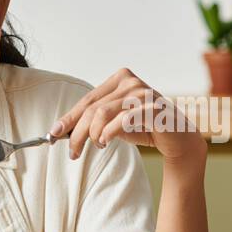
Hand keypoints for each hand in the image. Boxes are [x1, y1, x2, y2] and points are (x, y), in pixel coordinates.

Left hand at [51, 67, 206, 167]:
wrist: (178, 138)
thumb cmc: (146, 128)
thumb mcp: (117, 121)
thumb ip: (95, 120)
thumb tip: (63, 130)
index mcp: (121, 78)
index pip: (88, 99)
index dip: (69, 117)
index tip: (53, 133)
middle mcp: (131, 82)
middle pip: (92, 108)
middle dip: (76, 132)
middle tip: (71, 152)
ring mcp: (142, 94)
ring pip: (101, 114)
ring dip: (91, 135)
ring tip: (92, 148)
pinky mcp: (151, 109)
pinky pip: (120, 121)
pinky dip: (107, 134)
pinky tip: (104, 142)